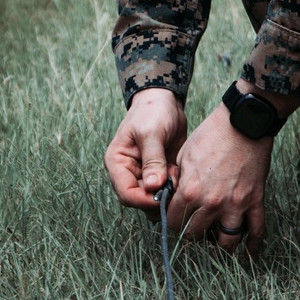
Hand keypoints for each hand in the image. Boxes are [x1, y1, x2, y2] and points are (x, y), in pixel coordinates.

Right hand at [104, 88, 186, 214]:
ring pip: (153, 198)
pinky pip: (166, 189)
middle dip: (157, 198)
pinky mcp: (160, 173)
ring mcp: (144, 174)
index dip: (143, 199)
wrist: (165, 100)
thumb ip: (152, 160)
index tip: (162, 195)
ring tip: (177, 176)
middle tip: (174, 187)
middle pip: (139, 199)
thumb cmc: (152, 111)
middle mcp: (128, 172)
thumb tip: (154, 186)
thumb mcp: (151, 132)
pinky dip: (174, 187)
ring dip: (167, 194)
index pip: (125, 193)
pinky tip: (181, 173)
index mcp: (117, 163)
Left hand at [166, 101, 274, 256]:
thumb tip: (171, 196)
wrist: (243, 121)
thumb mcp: (184, 154)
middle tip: (193, 228)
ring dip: (219, 244)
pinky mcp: (255, 200)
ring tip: (216, 241)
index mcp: (190, 191)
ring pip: (226, 242)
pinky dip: (254, 244)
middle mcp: (211, 203)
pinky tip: (249, 252)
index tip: (174, 219)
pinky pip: (257, 230)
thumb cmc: (212, 134)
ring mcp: (235, 204)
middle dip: (191, 233)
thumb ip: (177, 180)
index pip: (173, 222)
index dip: (171, 221)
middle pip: (195, 235)